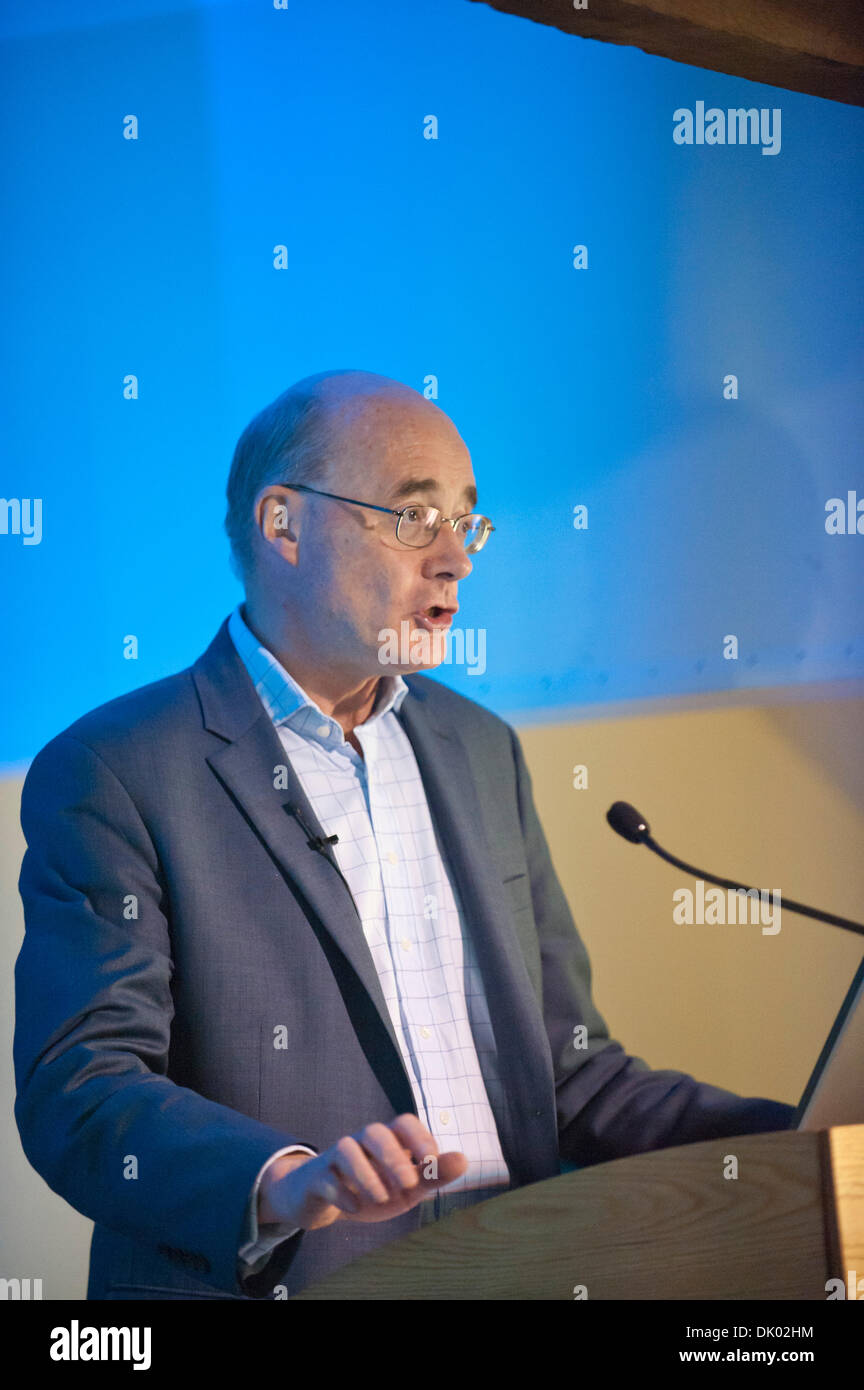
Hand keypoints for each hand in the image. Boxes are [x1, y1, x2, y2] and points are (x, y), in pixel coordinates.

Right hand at [258, 1114, 467, 1231]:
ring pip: (346, 1148)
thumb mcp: (407, 1186)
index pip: (404, 1122)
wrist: (325, 1201)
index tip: (430, 1161)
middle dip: (393, 1156)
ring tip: (382, 1198)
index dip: (419, 1137)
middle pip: (375, 1131)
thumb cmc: (375, 1188)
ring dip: (366, 1173)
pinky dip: (340, 1191)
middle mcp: (362, 1142)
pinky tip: (354, 1208)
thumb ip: (433, 1174)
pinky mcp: (317, 1178)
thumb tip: (464, 1160)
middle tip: (408, 1184)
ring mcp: (336, 1158)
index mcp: (388, 1140)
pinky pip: (324, 1177)